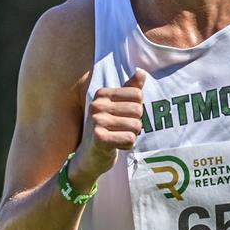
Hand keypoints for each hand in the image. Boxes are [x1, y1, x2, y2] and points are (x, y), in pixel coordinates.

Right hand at [71, 68, 146, 183]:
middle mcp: (97, 105)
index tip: (123, 117)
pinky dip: (127, 145)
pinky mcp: (99, 138)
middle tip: (121, 130)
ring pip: (135, 126)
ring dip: (131, 135)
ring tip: (117, 138)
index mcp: (102, 94)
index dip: (136, 109)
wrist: (88, 157)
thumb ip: (130, 89)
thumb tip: (142, 71)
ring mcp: (96, 122)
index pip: (137, 95)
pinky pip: (129, 138)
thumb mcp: (116, 107)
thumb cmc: (106, 129)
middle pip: (138, 110)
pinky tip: (116, 146)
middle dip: (135, 123)